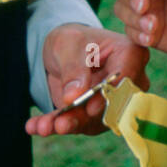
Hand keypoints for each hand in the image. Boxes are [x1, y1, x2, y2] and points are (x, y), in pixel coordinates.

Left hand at [25, 24, 149, 136]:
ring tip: (43, 126)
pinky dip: (56, 126)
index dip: (110, 95)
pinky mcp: (96, 117)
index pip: (126, 77)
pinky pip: (78, 126)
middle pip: (111, 106)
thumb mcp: (68, 44)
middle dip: (84, 118)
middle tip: (60, 125)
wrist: (64, 54)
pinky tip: (36, 126)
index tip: (90, 109)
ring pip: (94, 121)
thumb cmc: (73, 41)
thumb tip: (73, 96)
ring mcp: (114, 103)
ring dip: (68, 125)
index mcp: (129, 54)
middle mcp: (128, 83)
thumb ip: (73, 68)